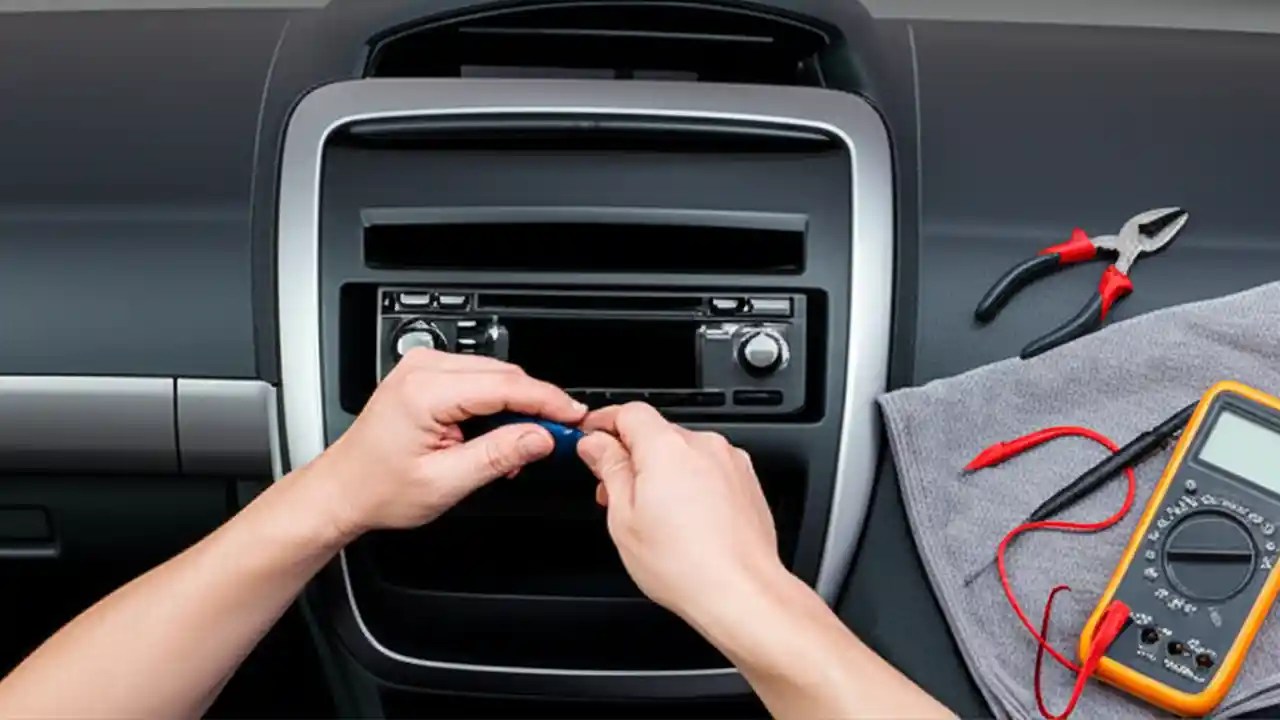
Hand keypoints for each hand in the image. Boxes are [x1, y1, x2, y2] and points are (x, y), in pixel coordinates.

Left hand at [308, 349, 585, 539]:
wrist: (342, 490)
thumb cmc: (379, 489)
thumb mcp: (446, 482)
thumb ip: (499, 455)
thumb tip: (541, 436)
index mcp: (425, 392)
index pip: (506, 385)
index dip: (547, 401)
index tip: (574, 417)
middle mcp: (423, 370)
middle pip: (504, 375)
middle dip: (536, 405)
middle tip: (557, 437)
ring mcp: (422, 368)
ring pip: (494, 376)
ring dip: (516, 406)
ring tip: (519, 447)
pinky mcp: (425, 375)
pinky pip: (477, 380)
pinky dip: (496, 404)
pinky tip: (498, 434)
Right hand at [576, 403, 786, 622]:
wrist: (742, 592)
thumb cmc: (684, 565)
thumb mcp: (624, 518)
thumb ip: (609, 469)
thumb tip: (596, 444)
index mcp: (667, 448)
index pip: (629, 412)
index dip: (605, 423)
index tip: (592, 438)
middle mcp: (703, 445)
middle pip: (657, 433)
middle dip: (632, 456)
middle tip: (612, 491)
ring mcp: (730, 462)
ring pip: (684, 453)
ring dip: (663, 472)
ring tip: (653, 516)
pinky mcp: (746, 481)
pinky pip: (709, 470)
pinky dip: (692, 484)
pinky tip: (684, 521)